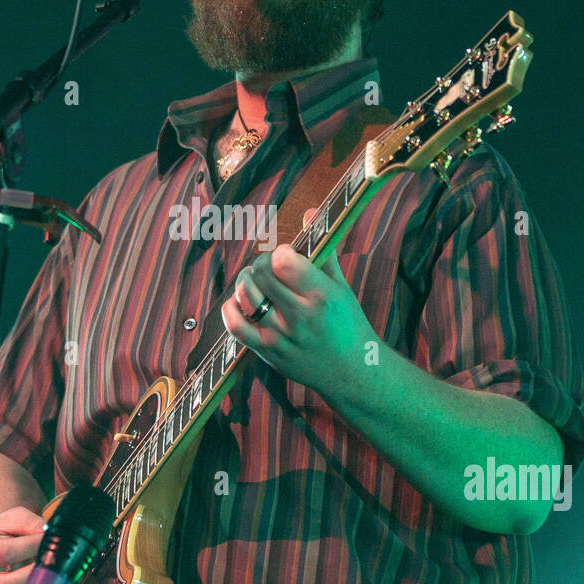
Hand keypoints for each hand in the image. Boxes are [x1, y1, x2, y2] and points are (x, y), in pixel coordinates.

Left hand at [221, 208, 374, 406]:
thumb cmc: (347, 325)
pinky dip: (230, 309)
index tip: (288, 257)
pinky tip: (239, 303)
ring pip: (245, 296)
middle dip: (263, 263)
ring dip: (246, 281)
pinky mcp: (267, 353)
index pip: (284, 260)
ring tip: (256, 282)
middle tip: (271, 269)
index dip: (281, 252)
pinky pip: (235, 327)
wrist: (352, 373)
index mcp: (322, 296)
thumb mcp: (342, 287)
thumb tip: (310, 210)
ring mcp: (281, 336)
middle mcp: (300, 316)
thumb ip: (323, 250)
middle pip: (261, 273)